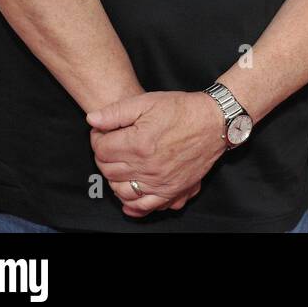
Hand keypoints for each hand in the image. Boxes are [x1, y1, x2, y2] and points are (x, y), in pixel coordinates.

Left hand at [88, 90, 226, 218]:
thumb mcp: (148, 101)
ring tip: (121, 164)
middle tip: (113, 145)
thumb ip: (116, 112)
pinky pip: (144, 205)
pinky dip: (131, 203)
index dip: (98, 138)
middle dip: (104, 156)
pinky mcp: (171, 189)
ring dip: (114, 178)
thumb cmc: (183, 110)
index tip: (104, 132)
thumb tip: (93, 121)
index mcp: (138, 143)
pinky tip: (129, 193)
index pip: (101, 149)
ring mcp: (159, 181)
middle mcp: (147, 166)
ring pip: (120, 189)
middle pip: (108, 169)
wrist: (214, 122)